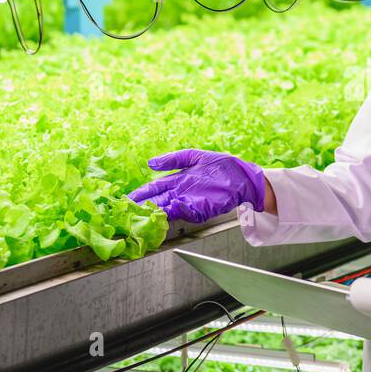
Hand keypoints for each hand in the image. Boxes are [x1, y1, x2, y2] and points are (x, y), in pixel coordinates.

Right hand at [128, 149, 264, 222]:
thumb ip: (173, 159)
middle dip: (143, 206)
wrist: (243, 176)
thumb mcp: (194, 156)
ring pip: (167, 209)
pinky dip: (173, 213)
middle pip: (157, 201)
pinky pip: (184, 212)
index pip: (155, 189)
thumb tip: (150, 163)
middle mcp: (181, 193)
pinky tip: (161, 213)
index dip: (141, 193)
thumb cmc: (221, 165)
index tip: (127, 199)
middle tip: (128, 212)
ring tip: (139, 214)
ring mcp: (190, 202)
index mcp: (178, 180)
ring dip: (154, 212)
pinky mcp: (201, 208)